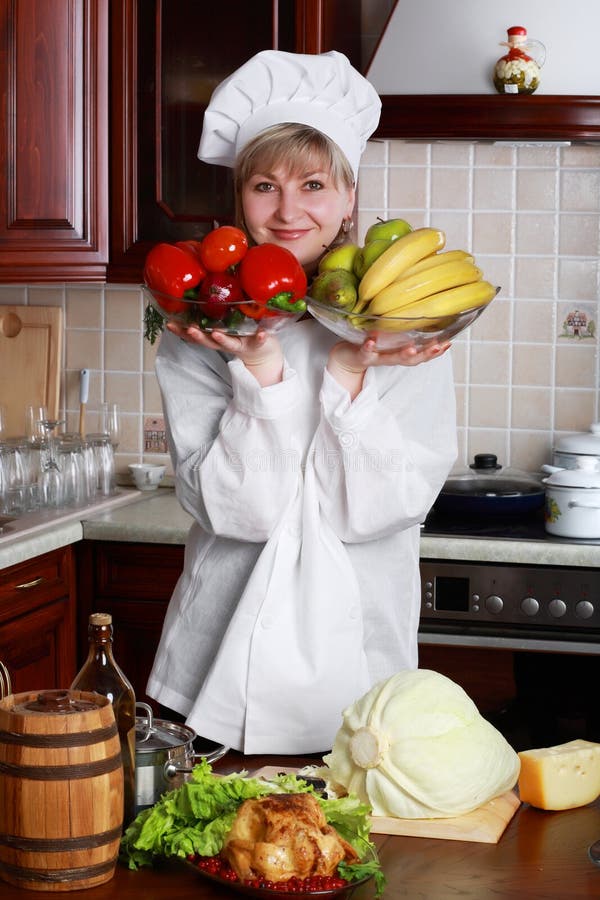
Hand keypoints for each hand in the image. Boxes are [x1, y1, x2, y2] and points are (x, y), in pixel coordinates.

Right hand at [166, 321, 282, 385]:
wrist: (263, 353)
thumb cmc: (241, 335)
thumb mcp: (223, 326)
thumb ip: (213, 315)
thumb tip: (197, 293)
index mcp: (215, 336)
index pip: (195, 335)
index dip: (181, 331)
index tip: (169, 324)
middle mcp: (225, 342)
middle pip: (208, 341)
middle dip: (198, 336)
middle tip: (190, 329)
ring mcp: (241, 344)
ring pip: (229, 343)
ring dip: (222, 339)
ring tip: (217, 333)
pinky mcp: (257, 344)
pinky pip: (258, 341)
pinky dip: (260, 338)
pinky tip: (262, 333)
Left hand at [327, 338, 450, 398]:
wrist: (345, 359)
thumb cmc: (371, 345)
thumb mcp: (390, 340)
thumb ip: (403, 333)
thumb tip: (421, 316)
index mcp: (399, 353)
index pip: (421, 354)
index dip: (435, 351)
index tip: (449, 343)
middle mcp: (390, 358)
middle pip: (411, 360)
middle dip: (426, 354)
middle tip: (437, 347)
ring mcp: (376, 357)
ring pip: (392, 358)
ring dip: (403, 354)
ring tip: (412, 348)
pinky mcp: (361, 355)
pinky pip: (365, 352)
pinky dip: (369, 346)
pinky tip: (371, 340)